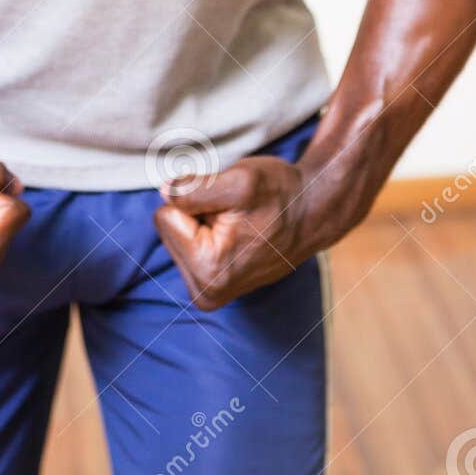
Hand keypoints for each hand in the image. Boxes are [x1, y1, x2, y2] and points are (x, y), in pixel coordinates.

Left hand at [155, 154, 329, 310]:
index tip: (230, 208)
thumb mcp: (239, 181)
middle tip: (235, 214)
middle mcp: (204, 292)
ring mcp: (208, 293)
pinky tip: (238, 234)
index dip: (196, 201)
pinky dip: (209, 232)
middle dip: (198, 213)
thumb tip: (164, 192)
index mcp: (207, 271)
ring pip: (178, 235)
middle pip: (169, 229)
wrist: (311, 212)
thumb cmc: (279, 195)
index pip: (165, 215)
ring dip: (204, 221)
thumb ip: (194, 188)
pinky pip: (190, 245)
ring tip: (239, 223)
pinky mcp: (212, 286)